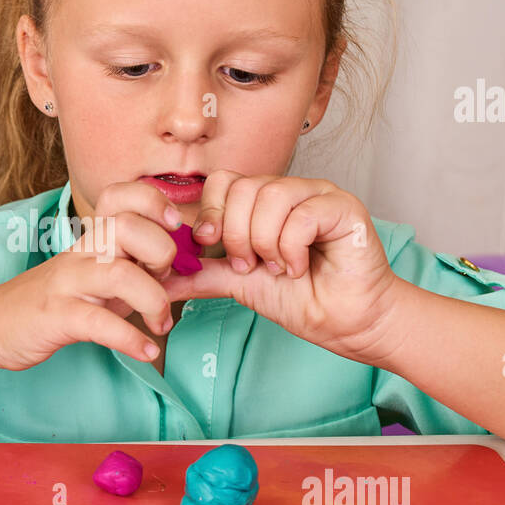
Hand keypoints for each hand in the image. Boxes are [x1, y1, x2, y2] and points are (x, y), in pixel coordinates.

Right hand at [0, 180, 178, 370]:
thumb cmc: (53, 301)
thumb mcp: (93, 275)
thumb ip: (132, 265)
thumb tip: (184, 263)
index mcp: (91, 240)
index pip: (120, 196)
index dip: (154, 201)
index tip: (177, 226)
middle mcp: (79, 253)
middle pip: (125, 227)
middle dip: (160, 251)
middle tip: (168, 279)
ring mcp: (66, 284)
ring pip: (117, 274)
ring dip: (153, 300)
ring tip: (163, 324)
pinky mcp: (57, 317)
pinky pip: (99, 323)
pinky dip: (129, 338)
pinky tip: (146, 351)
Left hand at [161, 170, 401, 362]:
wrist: (345, 323)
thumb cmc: (302, 299)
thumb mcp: (238, 284)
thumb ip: (200, 276)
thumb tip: (158, 281)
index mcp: (263, 201)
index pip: (222, 181)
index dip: (210, 213)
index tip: (210, 247)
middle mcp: (290, 190)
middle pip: (241, 188)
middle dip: (235, 236)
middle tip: (249, 266)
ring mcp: (318, 194)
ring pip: (270, 197)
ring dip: (264, 243)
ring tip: (277, 269)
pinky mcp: (343, 206)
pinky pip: (301, 214)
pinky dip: (291, 248)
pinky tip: (298, 268)